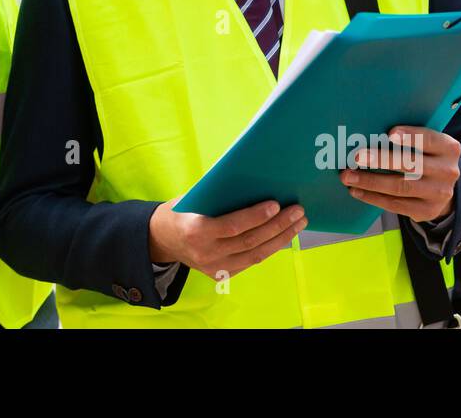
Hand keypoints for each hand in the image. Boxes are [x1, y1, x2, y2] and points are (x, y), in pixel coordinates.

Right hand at [148, 197, 306, 280]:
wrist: (162, 238)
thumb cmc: (181, 210)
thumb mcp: (193, 199)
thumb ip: (219, 197)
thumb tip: (255, 186)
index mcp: (196, 231)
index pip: (232, 226)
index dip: (255, 216)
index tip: (275, 204)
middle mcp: (206, 253)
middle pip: (250, 241)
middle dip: (277, 226)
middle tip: (297, 211)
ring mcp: (214, 267)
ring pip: (255, 255)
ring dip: (281, 238)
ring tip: (298, 222)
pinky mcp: (221, 274)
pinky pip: (251, 261)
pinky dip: (269, 248)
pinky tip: (284, 235)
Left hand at [339, 125, 459, 222]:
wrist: (443, 187)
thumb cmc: (425, 158)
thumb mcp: (426, 145)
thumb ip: (408, 138)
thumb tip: (369, 131)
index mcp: (448, 148)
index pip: (429, 139)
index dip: (410, 136)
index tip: (390, 133)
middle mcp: (447, 171)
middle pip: (411, 164)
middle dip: (381, 160)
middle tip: (357, 157)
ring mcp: (439, 193)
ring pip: (401, 187)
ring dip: (371, 182)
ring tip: (348, 177)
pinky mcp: (428, 211)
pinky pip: (396, 204)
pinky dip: (373, 197)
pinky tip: (357, 191)